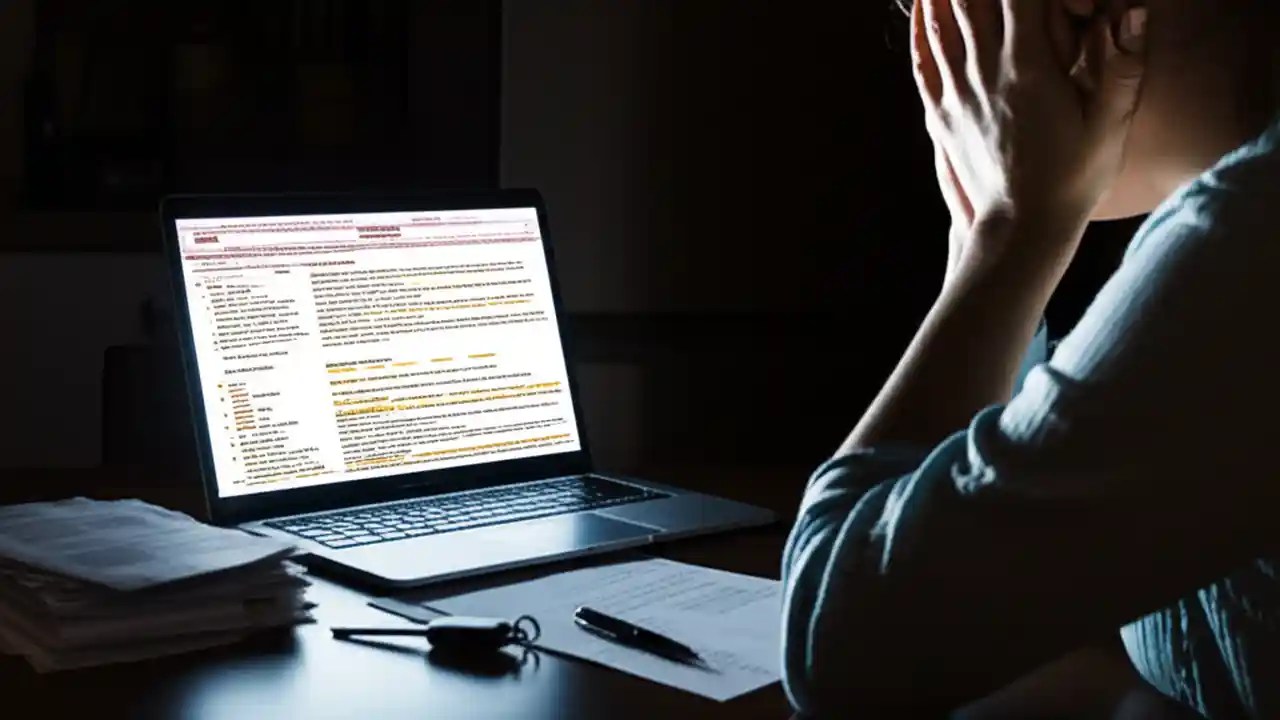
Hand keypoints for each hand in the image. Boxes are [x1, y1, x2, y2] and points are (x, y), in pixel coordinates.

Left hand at [913, 0, 1147, 277]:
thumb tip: (1133, 14)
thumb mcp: (1110, 125)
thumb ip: (1123, 67)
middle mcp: (986, 74)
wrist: (1019, 231)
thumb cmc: (1071, 180)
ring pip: (942, 26)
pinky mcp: (941, 117)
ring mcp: (958, 95)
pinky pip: (924, 63)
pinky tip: (920, 10)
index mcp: (1029, 69)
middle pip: (971, 1)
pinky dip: (920, 31)